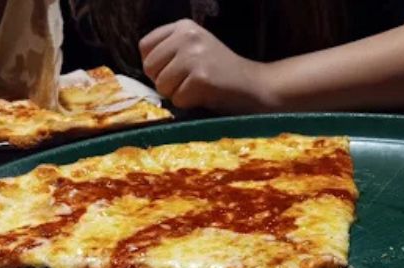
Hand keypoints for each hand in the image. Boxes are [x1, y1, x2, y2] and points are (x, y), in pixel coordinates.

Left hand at [139, 19, 274, 111]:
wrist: (258, 87)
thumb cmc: (224, 73)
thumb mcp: (196, 50)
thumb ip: (171, 51)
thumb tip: (145, 69)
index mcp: (184, 26)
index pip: (145, 46)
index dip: (156, 65)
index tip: (175, 72)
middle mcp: (188, 36)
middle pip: (150, 68)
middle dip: (166, 82)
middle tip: (189, 83)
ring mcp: (194, 57)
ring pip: (162, 85)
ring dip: (178, 94)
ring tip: (199, 89)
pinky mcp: (201, 78)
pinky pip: (178, 99)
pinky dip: (190, 104)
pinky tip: (207, 96)